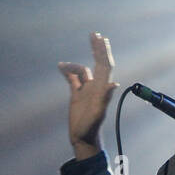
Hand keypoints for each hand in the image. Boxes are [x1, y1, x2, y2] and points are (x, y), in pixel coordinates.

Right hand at [58, 33, 118, 159]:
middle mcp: (96, 87)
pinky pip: (73, 79)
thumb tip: (114, 85)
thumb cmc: (90, 129)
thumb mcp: (97, 114)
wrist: (84, 140)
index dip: (103, 52)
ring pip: (82, 70)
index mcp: (102, 89)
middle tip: (94, 34)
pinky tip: (60, 67)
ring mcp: (87, 90)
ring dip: (74, 65)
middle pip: (98, 64)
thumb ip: (105, 99)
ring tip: (63, 66)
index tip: (101, 38)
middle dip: (97, 49)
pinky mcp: (77, 95)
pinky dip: (67, 71)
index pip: (105, 66)